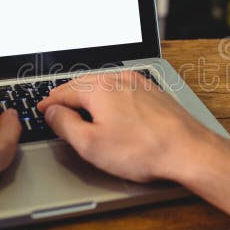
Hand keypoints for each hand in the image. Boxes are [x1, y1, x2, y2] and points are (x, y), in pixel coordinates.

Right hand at [36, 71, 219, 182]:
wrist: (188, 151)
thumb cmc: (142, 150)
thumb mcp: (90, 144)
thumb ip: (65, 125)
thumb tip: (52, 112)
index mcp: (99, 88)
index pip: (63, 91)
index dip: (48, 103)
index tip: (40, 110)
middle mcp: (119, 79)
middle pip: (84, 83)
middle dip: (67, 95)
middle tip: (55, 107)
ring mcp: (140, 83)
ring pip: (104, 84)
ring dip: (88, 95)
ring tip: (79, 108)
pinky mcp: (154, 92)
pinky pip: (123, 89)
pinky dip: (109, 97)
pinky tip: (111, 110)